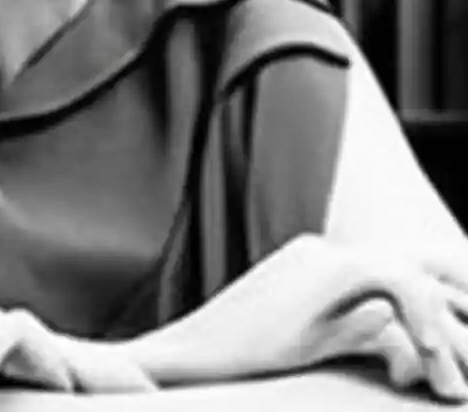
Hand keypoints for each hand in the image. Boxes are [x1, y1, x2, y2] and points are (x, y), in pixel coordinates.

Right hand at [117, 234, 467, 399]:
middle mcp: (320, 251)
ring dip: (440, 328)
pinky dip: (422, 316)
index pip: (392, 279)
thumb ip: (354, 326)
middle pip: (406, 274)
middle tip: (458, 385)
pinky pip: (397, 280)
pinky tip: (430, 356)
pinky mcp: (325, 270)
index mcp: (313, 263)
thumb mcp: (312, 341)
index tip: (446, 365)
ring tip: (450, 380)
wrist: (195, 354)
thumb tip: (395, 326)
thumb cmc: (242, 357)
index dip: (430, 318)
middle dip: (446, 326)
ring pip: (410, 276)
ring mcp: (321, 256)